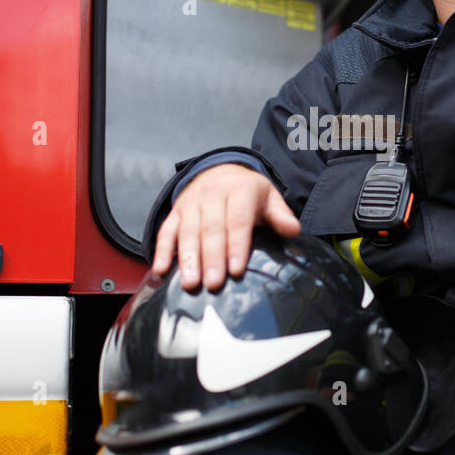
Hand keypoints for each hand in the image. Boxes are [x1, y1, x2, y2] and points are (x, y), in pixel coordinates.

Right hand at [152, 163, 301, 292]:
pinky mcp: (176, 211)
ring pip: (187, 231)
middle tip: (213, 283)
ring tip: (190, 283)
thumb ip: (280, 215)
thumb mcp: (269, 197)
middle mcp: (212, 194)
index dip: (236, 246)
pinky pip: (166, 231)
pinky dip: (162, 251)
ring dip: (188, 259)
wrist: (219, 170)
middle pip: (211, 229)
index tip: (236, 271)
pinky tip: (161, 270)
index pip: (238, 220)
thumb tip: (294, 230)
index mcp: (239, 190)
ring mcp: (191, 203)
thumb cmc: (247, 192)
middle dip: (211, 258)